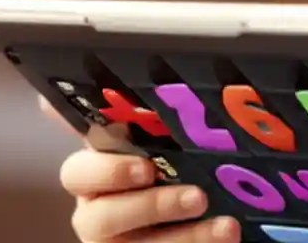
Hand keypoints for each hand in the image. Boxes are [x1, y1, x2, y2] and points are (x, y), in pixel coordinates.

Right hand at [42, 95, 241, 242]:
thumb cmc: (164, 162)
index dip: (107, 171)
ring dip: (185, 237)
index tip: (145, 166)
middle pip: (103, 216)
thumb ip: (136, 113)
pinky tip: (228, 234)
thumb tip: (93, 81)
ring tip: (225, 225)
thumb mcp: (156, 136)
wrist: (184, 208)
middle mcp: (97, 212)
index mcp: (94, 174)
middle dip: (151, 206)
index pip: (79, 171)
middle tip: (196, 196)